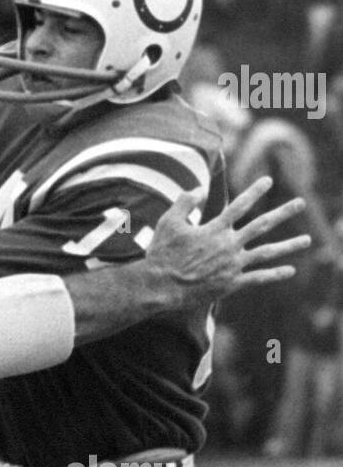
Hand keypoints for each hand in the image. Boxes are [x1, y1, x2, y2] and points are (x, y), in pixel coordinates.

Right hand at [147, 177, 310, 304]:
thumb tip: (200, 189)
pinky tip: (290, 270)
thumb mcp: (167, 221)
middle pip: (261, 225)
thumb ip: (185, 202)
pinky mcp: (231, 284)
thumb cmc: (161, 253)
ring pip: (267, 252)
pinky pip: (258, 278)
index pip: (239, 205)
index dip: (254, 192)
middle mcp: (228, 245)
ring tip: (307, 239)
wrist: (160, 286)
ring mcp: (232, 265)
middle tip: (301, 203)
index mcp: (214, 229)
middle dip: (283, 213)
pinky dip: (275, 274)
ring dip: (289, 245)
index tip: (268, 180)